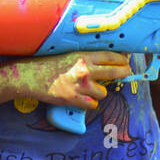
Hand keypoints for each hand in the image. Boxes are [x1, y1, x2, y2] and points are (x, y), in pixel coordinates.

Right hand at [9, 52, 130, 109]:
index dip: (121, 59)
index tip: (126, 61)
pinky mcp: (75, 99)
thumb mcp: (69, 56)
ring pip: (103, 92)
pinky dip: (89, 102)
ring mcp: (81, 86)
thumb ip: (86, 59)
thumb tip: (104, 61)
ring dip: (99, 91)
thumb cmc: (49, 65)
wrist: (32, 76)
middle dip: (123, 72)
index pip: (110, 56)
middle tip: (127, 72)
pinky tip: (81, 97)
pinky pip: (92, 104)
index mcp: (83, 57)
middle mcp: (85, 70)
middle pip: (114, 72)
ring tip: (88, 89)